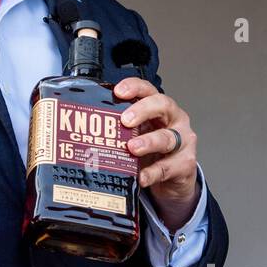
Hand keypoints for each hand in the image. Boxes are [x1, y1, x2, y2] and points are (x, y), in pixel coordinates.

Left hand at [113, 78, 198, 223]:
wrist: (175, 179)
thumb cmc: (152, 152)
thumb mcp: (137, 136)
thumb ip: (118, 131)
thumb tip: (80, 131)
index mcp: (159, 109)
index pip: (148, 90)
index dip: (134, 87)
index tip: (118, 92)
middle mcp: (174, 120)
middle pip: (162, 105)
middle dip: (142, 110)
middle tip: (125, 120)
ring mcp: (183, 142)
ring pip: (167, 137)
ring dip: (148, 142)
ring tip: (132, 148)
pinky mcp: (185, 164)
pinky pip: (168, 167)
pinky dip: (153, 173)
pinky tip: (141, 177)